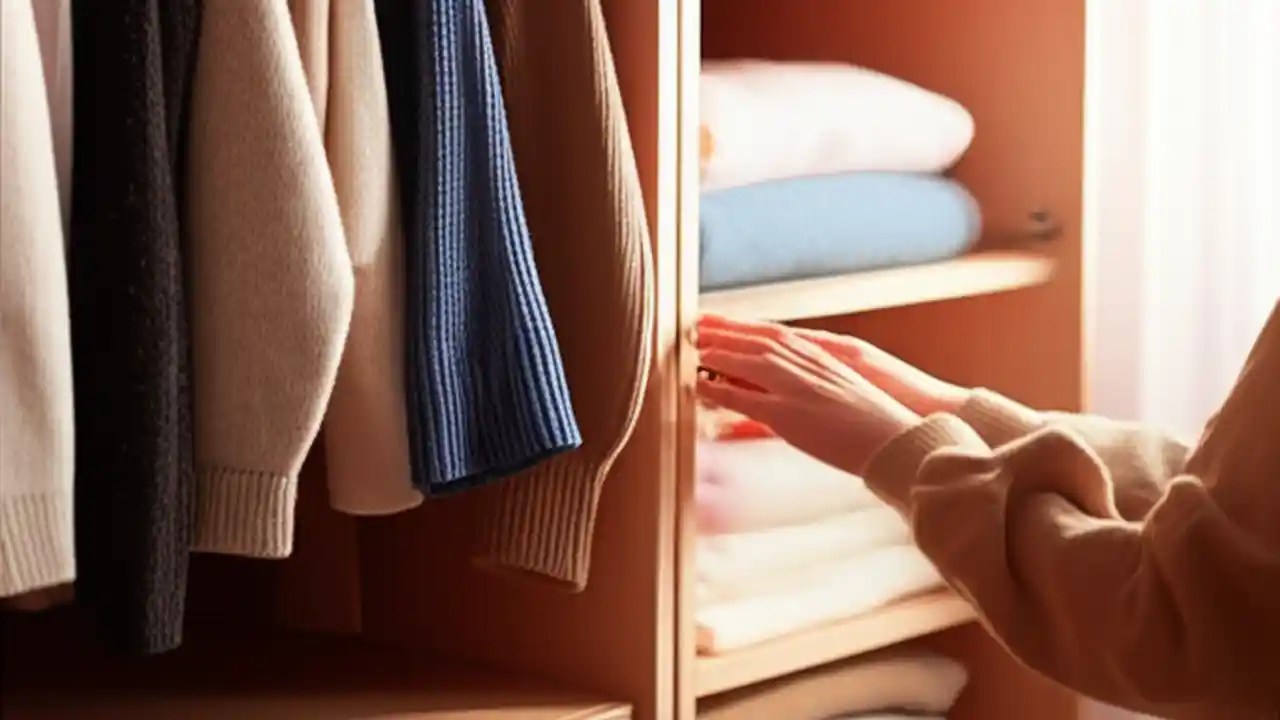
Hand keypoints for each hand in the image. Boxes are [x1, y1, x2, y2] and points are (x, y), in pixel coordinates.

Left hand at [696, 319, 920, 475]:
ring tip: (690, 346)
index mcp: (828, 357)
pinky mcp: (790, 414)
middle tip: (694, 322)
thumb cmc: (879, 426)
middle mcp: (812, 364)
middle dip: (726, 329)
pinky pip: (746, 397)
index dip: (748, 324)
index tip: (723, 318)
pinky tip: (701, 386)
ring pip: (750, 359)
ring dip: (718, 350)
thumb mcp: (848, 395)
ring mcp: (799, 387)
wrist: (903, 439)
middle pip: (760, 338)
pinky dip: (720, 389)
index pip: (779, 333)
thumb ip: (820, 388)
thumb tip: (798, 395)